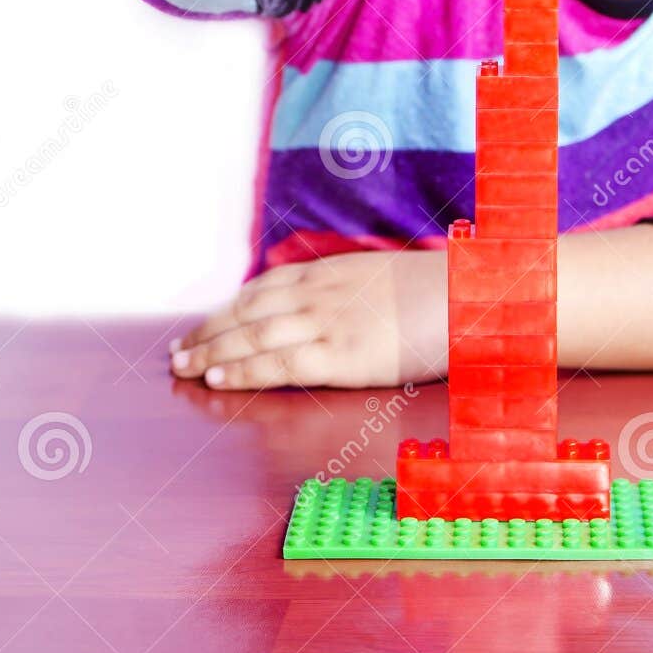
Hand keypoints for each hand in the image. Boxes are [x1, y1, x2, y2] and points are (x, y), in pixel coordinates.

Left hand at [168, 248, 448, 389]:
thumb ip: (356, 294)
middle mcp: (321, 294)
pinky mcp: (341, 355)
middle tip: (178, 351)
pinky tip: (219, 378)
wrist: (474, 296)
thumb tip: (346, 312)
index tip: (206, 323)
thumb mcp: (390, 282)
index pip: (264, 289)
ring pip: (253, 337)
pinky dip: (244, 371)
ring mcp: (328, 323)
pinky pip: (279, 364)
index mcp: (333, 273)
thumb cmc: (443, 295)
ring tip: (184, 366)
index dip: (230, 309)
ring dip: (213, 352)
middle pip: (248, 312)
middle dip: (209, 331)